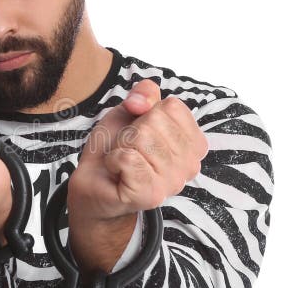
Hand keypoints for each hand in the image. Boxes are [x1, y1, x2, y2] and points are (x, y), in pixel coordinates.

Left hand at [68, 79, 209, 221]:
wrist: (94, 180)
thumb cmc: (117, 146)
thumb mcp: (131, 111)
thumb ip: (145, 93)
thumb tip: (140, 102)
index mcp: (194, 143)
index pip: (173, 106)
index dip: (146, 113)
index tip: (140, 131)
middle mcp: (190, 165)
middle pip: (156, 120)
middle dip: (131, 130)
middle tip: (128, 149)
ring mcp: (172, 182)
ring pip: (141, 138)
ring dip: (121, 146)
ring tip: (123, 161)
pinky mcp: (150, 194)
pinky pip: (128, 158)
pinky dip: (113, 160)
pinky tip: (117, 172)